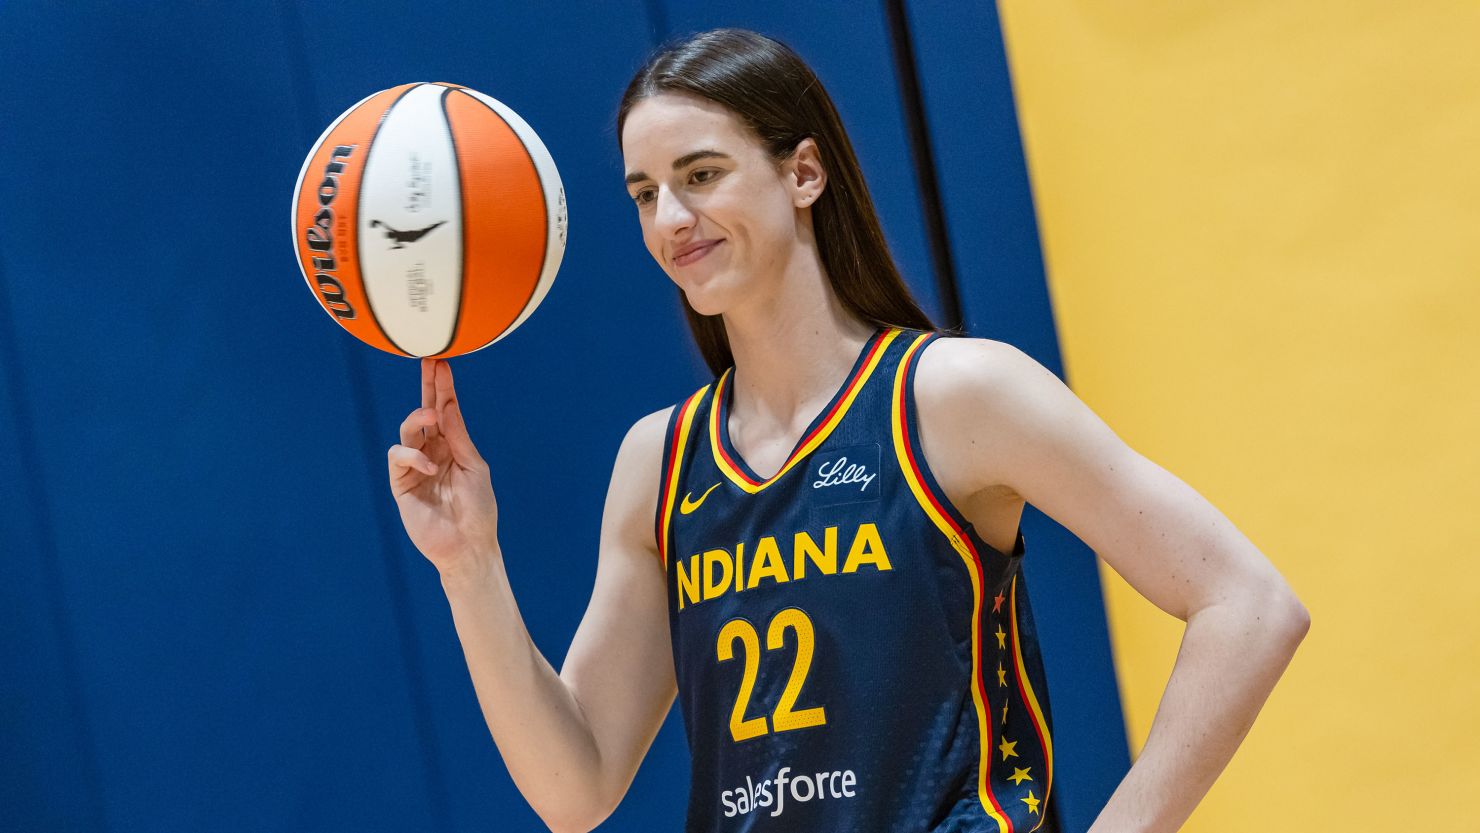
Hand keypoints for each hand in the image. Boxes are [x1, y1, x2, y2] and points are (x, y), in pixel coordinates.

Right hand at [387, 358, 500, 578]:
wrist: (468, 545)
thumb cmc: (478, 508)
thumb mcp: (474, 466)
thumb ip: (458, 436)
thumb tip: (446, 405)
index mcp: (453, 446)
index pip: (446, 411)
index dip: (443, 388)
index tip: (442, 363)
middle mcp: (433, 451)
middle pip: (424, 413)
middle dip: (426, 388)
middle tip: (428, 362)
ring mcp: (416, 467)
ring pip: (408, 431)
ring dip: (418, 417)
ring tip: (431, 414)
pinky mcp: (401, 484)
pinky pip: (398, 457)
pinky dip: (412, 455)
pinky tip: (428, 465)